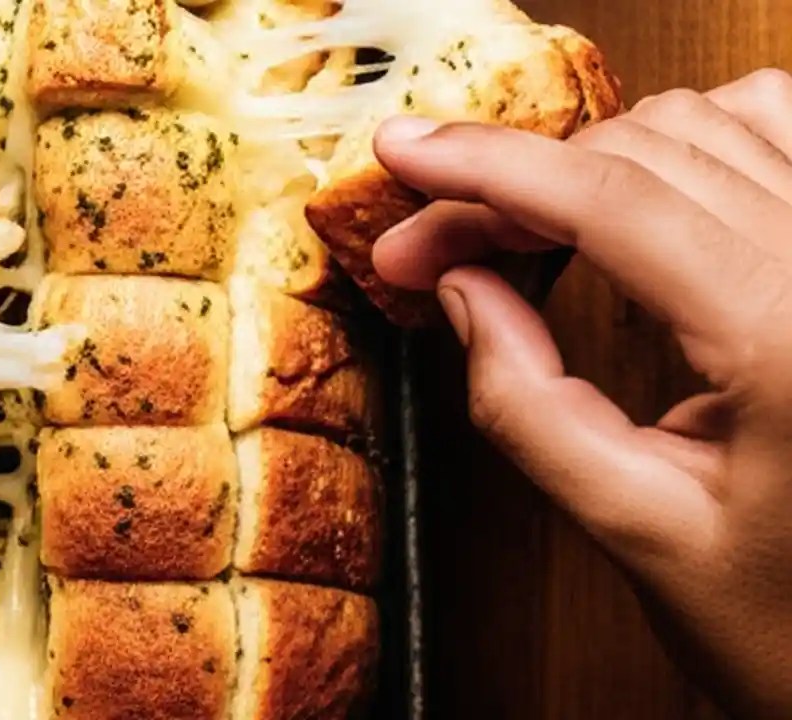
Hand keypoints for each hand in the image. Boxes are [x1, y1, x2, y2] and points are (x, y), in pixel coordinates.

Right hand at [371, 68, 791, 717]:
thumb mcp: (642, 531)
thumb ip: (530, 407)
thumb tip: (461, 287)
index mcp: (791, 340)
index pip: (614, 200)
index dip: (491, 165)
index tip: (407, 154)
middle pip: (645, 153)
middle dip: (514, 184)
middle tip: (431, 245)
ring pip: (707, 121)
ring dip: (591, 158)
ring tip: (519, 222)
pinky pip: (776, 127)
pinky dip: (681, 141)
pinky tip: (628, 190)